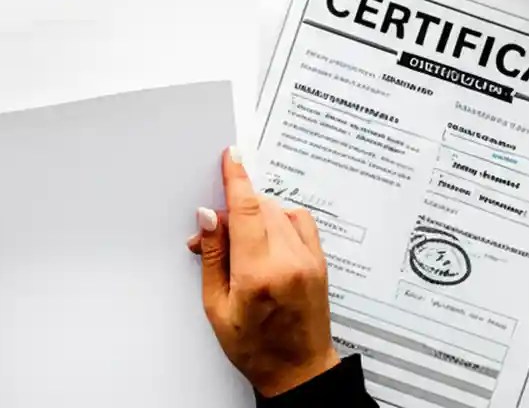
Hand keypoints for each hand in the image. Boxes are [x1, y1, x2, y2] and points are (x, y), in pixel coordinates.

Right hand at [186, 147, 339, 396]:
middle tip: (215, 233)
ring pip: (279, 212)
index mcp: (259, 274)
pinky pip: (299, 221)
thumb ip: (213, 256)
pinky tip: (266, 236)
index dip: (237, 179)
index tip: (231, 157)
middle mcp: (289, 262)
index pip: (247, 211)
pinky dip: (280, 219)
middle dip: (235, 210)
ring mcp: (309, 261)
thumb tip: (208, 218)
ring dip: (256, 214)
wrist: (298, 371)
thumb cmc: (255, 348)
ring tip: (240, 243)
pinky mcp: (320, 262)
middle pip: (260, 208)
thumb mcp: (217, 306)